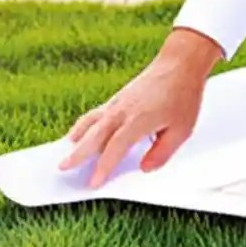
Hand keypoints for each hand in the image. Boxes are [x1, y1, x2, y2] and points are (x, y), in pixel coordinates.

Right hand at [60, 28, 222, 187]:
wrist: (180, 63)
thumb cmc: (183, 96)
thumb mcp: (182, 130)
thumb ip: (162, 152)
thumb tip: (144, 169)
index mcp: (138, 120)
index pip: (115, 147)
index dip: (103, 167)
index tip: (94, 183)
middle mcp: (123, 111)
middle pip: (94, 135)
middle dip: (78, 154)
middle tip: (62, 167)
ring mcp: (118, 102)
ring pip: (91, 122)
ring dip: (77, 137)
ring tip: (65, 149)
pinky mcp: (118, 97)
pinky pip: (96, 113)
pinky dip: (84, 124)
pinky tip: (81, 132)